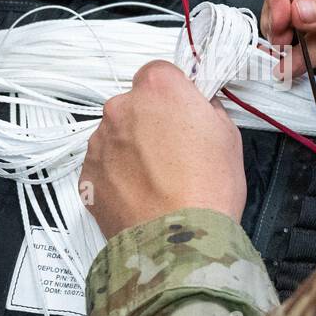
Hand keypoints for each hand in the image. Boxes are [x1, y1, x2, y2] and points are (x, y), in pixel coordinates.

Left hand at [81, 61, 246, 239]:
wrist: (178, 242)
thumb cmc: (208, 190)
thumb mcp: (228, 136)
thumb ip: (207, 109)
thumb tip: (198, 107)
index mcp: (157, 90)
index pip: (159, 73)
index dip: (172, 94)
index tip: (182, 112)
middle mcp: (121, 108)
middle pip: (133, 104)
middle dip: (149, 122)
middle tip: (174, 152)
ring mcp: (100, 142)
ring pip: (116, 135)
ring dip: (132, 149)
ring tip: (158, 180)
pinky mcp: (87, 174)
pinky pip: (103, 165)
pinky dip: (118, 175)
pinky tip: (142, 194)